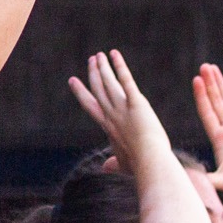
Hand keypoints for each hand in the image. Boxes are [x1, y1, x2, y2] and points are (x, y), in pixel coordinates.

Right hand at [68, 51, 173, 173]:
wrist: (149, 162)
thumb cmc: (139, 166)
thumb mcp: (123, 165)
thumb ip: (114, 164)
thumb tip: (106, 167)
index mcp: (109, 127)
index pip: (91, 106)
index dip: (82, 92)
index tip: (73, 80)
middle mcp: (112, 115)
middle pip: (98, 89)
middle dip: (94, 73)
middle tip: (91, 60)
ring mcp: (122, 108)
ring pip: (108, 82)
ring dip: (103, 67)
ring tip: (100, 55)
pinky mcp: (136, 102)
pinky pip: (126, 80)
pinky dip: (119, 66)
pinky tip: (115, 55)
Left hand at [193, 64, 222, 211]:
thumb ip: (209, 179)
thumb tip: (189, 178)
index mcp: (219, 140)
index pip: (207, 113)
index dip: (201, 97)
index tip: (196, 80)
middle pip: (216, 102)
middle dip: (210, 84)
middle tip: (204, 66)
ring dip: (222, 85)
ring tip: (213, 69)